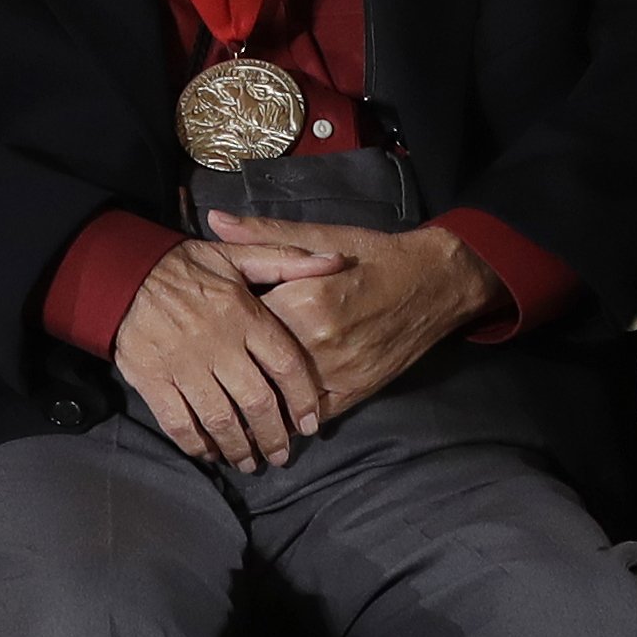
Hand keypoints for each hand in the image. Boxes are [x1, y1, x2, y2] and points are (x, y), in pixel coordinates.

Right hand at [112, 235, 340, 471]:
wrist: (121, 271)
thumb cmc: (185, 265)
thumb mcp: (238, 255)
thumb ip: (288, 261)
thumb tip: (337, 260)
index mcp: (242, 313)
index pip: (285, 364)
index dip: (303, 399)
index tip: (311, 423)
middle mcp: (217, 343)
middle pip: (257, 401)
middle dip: (274, 435)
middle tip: (282, 455)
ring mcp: (184, 364)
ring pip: (221, 419)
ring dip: (239, 448)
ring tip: (250, 462)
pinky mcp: (153, 380)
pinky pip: (180, 423)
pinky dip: (197, 445)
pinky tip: (210, 453)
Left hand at [208, 212, 503, 422]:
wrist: (432, 283)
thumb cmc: (373, 254)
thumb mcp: (321, 236)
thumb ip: (264, 235)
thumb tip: (215, 220)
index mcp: (305, 298)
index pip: (245, 321)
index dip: (222, 323)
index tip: (205, 325)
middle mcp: (319, 341)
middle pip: (258, 363)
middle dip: (233, 366)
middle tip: (206, 369)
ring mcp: (338, 372)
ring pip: (281, 397)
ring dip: (255, 400)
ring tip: (226, 402)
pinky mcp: (355, 393)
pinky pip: (310, 415)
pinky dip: (288, 416)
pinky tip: (267, 415)